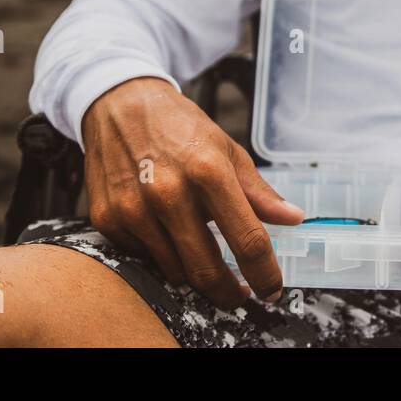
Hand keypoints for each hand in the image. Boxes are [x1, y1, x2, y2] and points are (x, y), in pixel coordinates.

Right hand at [81, 77, 303, 307]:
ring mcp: (133, 209)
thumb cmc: (179, 126)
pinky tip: (165, 231)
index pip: (247, 239)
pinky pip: (143, 257)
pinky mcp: (107, 219)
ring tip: (202, 253)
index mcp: (208, 171)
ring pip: (173, 271)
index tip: (272, 290)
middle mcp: (168, 193)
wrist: (119, 105)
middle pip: (206, 270)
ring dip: (193, 273)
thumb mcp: (227, 149)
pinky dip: (160, 253)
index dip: (264, 273)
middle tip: (241, 295)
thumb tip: (293, 218)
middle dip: (229, 292)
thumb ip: (259, 192)